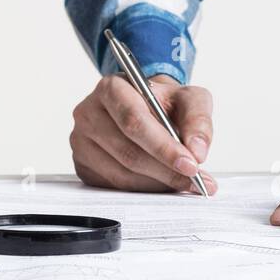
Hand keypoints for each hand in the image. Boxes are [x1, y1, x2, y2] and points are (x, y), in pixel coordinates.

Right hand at [70, 74, 216, 192]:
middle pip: (128, 152)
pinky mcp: (82, 165)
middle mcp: (89, 113)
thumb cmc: (163, 102)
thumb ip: (198, 120)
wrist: (145, 106)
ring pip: (122, 175)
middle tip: (195, 181)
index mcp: (111, 88)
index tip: (191, 165)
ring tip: (183, 183)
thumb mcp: (188, 99)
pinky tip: (161, 183)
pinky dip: (143, 190)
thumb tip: (197, 151)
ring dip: (157, 184)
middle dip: (166, 171)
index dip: (163, 147)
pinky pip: (114, 187)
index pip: (134, 122)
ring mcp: (81, 141)